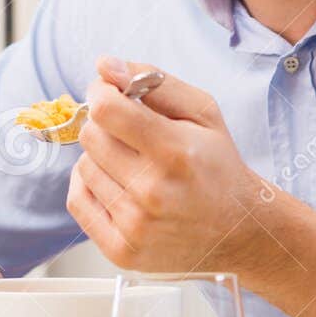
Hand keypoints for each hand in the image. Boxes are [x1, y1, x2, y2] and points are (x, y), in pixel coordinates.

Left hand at [67, 57, 275, 272]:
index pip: (106, 110)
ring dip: (102, 159)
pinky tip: (117, 185)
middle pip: (91, 136)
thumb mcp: (202, 111)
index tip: (113, 94)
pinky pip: (78, 201)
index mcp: (175, 152)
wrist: (237, 230)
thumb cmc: (218, 167)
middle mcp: (152, 192)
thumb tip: (104, 66)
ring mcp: (135, 226)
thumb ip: (152, 80)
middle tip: (131, 134)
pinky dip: (91, 186)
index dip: (102, 93)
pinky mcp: (121, 250)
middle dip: (106, 126)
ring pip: (83, 166)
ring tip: (134, 166)